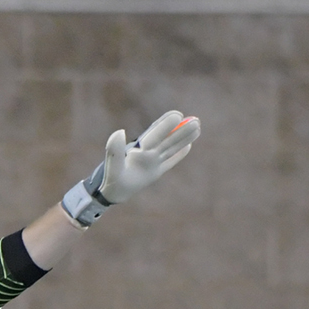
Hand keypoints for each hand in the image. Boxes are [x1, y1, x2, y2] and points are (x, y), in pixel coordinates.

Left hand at [61, 110, 200, 227]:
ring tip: (197, 126)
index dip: (165, 125)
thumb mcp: (112, 165)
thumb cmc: (110, 179)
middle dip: (181, 130)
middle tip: (196, 119)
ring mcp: (153, 163)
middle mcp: (148, 154)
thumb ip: (114, 150)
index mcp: (139, 150)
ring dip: (184, 138)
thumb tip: (119, 131)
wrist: (111, 194)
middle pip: (167, 140)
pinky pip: (170, 162)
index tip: (177, 115)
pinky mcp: (155, 173)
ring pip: (172, 148)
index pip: (155, 135)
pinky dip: (179, 155)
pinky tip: (188, 147)